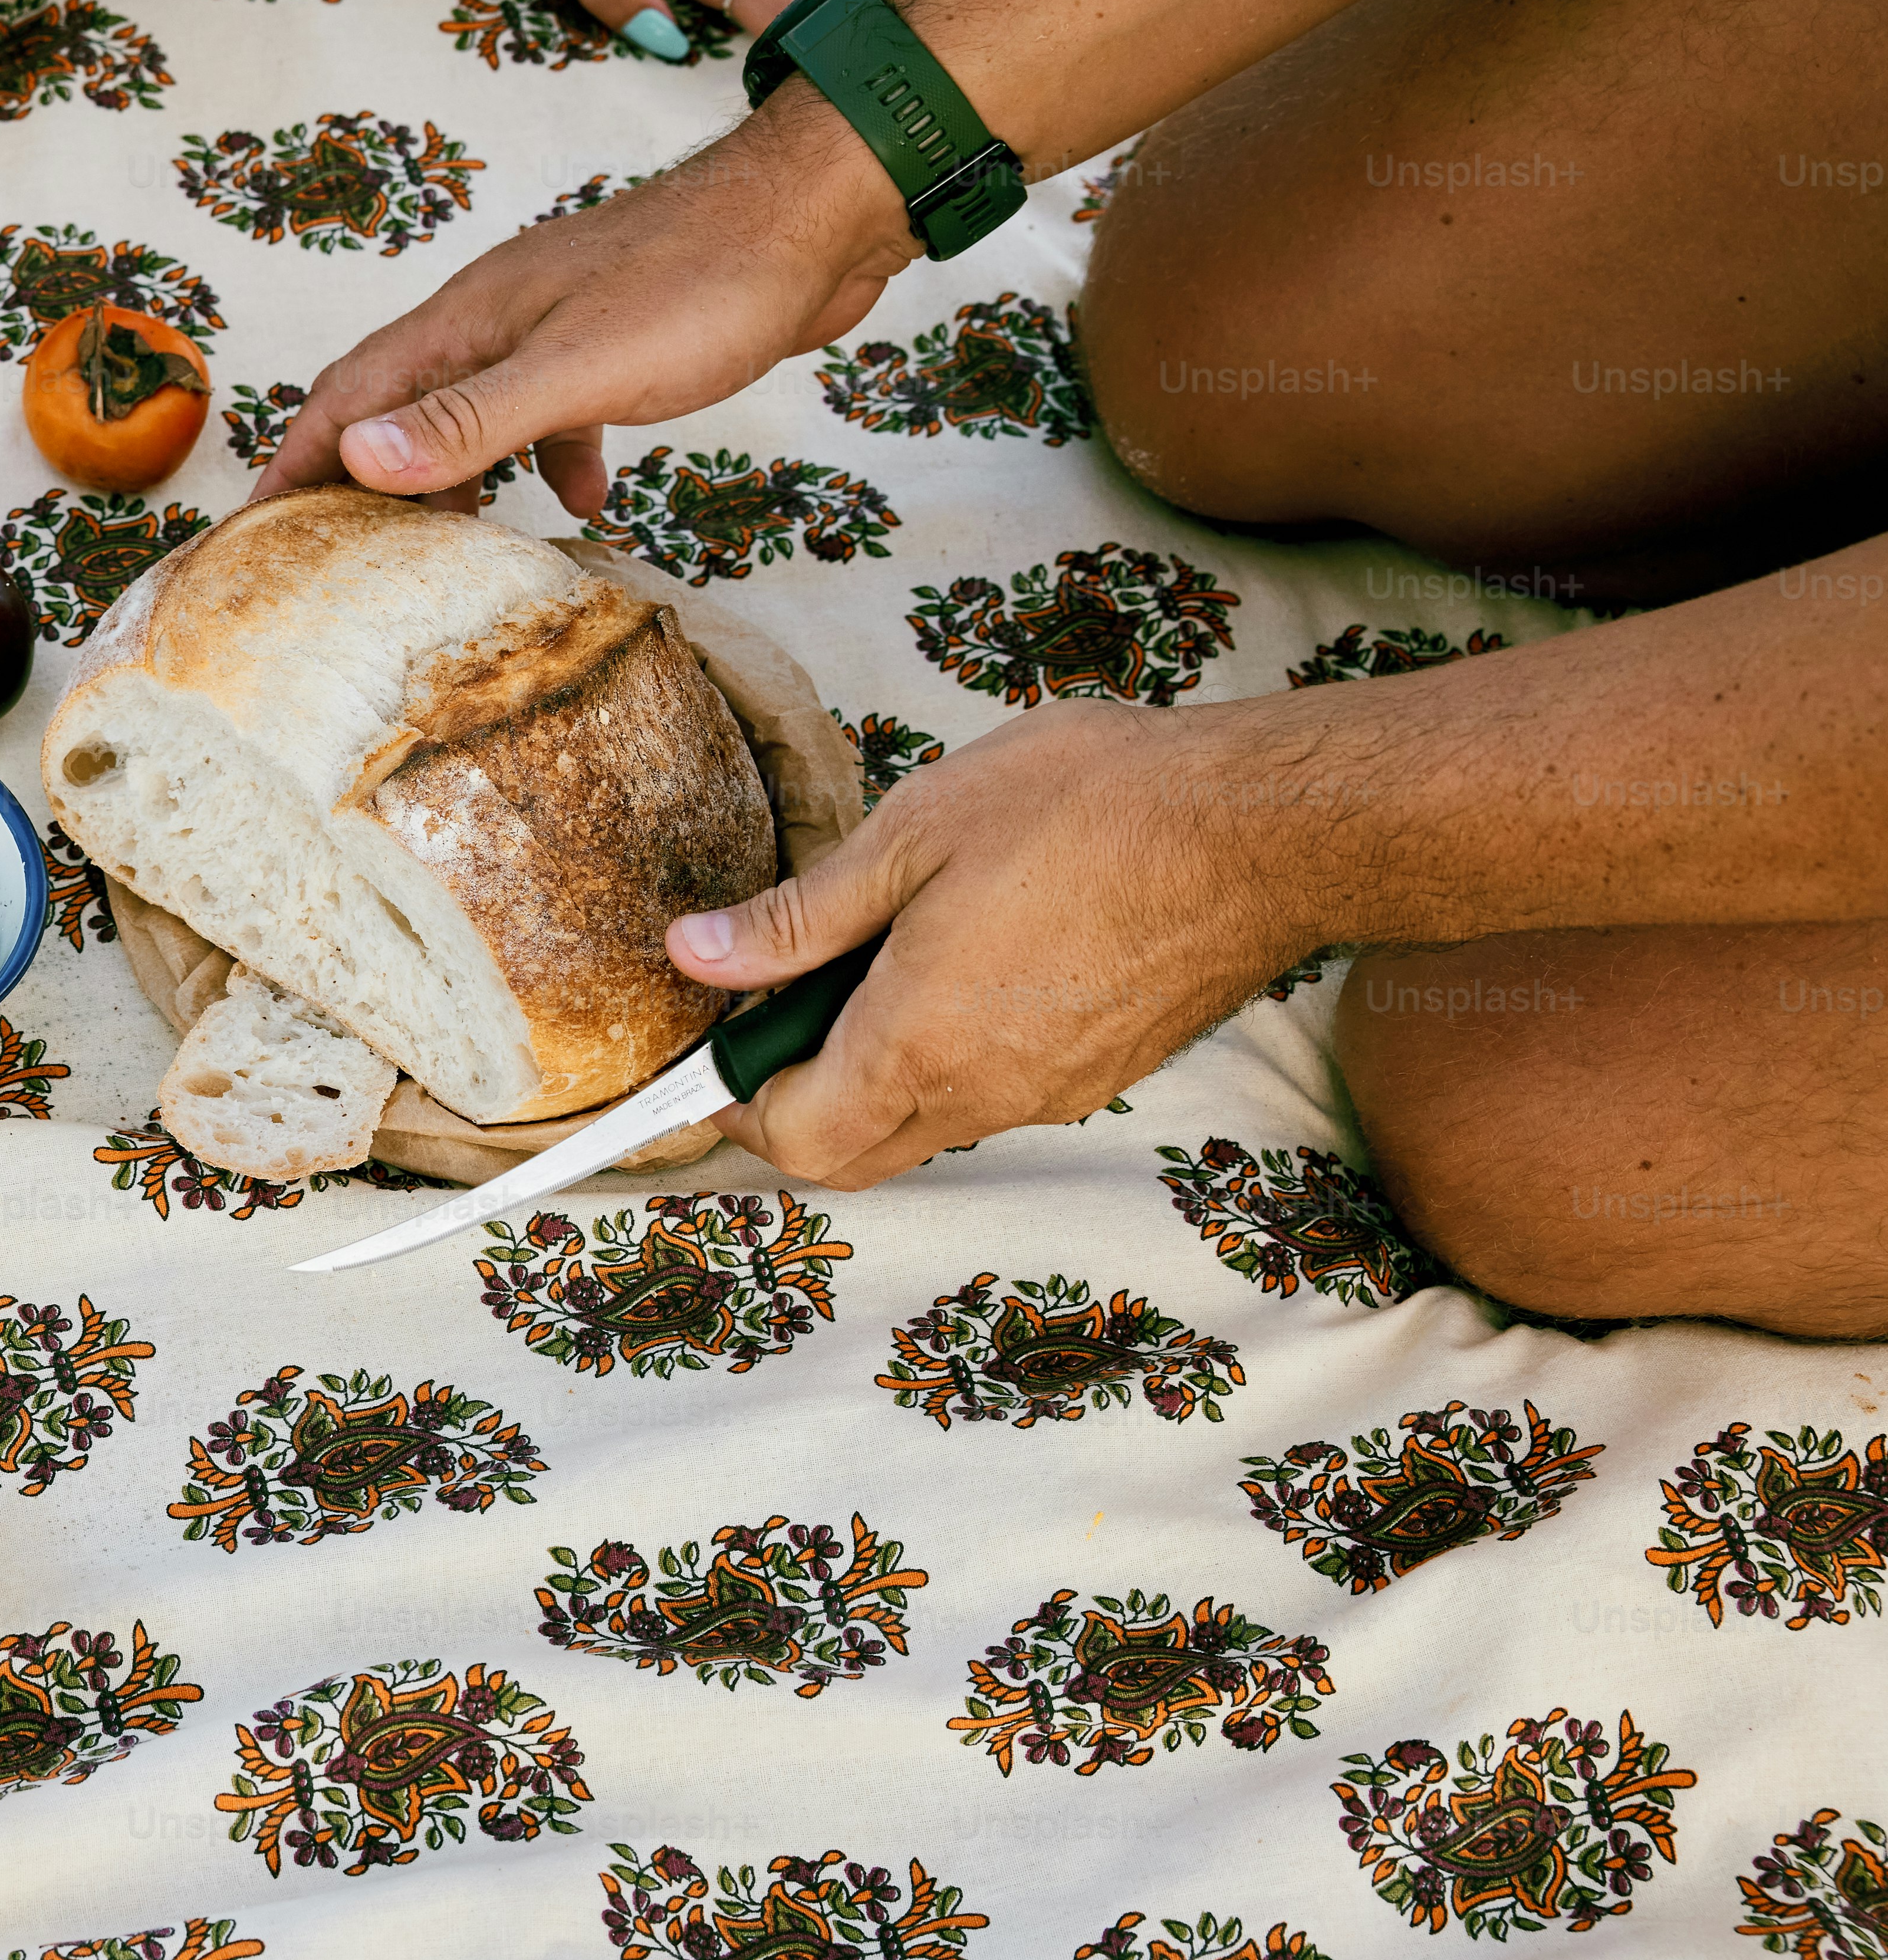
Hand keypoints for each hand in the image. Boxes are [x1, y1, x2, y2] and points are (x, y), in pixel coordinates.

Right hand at [252, 95, 918, 511]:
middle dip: (362, 481)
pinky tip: (583, 507)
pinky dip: (552, 462)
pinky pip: (556, 411)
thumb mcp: (577, 368)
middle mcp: (498, 318)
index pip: (348, 397)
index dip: (296, 463)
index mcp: (468, 321)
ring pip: (475, 412)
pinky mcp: (619, 342)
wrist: (820, 215)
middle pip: (399, 406)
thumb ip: (470, 416)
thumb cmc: (704, 282)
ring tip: (445, 551)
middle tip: (339, 562)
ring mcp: (558, 326)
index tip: (256, 531)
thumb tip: (359, 460)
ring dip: (454, 478)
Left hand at [676, 702, 1313, 1186]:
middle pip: (853, 1152)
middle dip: (796, 1102)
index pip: (793, 1138)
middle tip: (785, 1002)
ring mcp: (1052, 1091)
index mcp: (917, 1043)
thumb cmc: (1091, 807)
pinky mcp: (1104, 1072)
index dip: (735, 1101)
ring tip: (886, 956)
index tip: (720, 1043)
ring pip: (925, 1122)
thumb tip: (695, 954)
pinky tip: (969, 959)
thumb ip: (796, 916)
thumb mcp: (911, 833)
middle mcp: (983, 1092)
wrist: (1264, 827)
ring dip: (878, 1071)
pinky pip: (996, 1093)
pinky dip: (952, 1054)